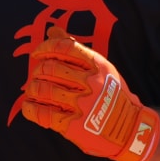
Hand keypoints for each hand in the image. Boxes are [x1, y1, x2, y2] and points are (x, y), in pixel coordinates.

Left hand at [20, 26, 159, 160]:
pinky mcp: (73, 126)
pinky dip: (29, 109)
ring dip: (32, 89)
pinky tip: (29, 107)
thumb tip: (52, 30)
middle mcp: (90, 83)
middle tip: (37, 76)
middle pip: (50, 68)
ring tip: (33, 91)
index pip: (64, 47)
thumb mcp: (101, 69)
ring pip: (43, 89)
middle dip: (38, 71)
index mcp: (98, 66)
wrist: (130, 130)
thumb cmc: (113, 96)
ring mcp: (82, 105)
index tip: (36, 54)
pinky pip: (42, 114)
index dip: (44, 48)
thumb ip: (76, 50)